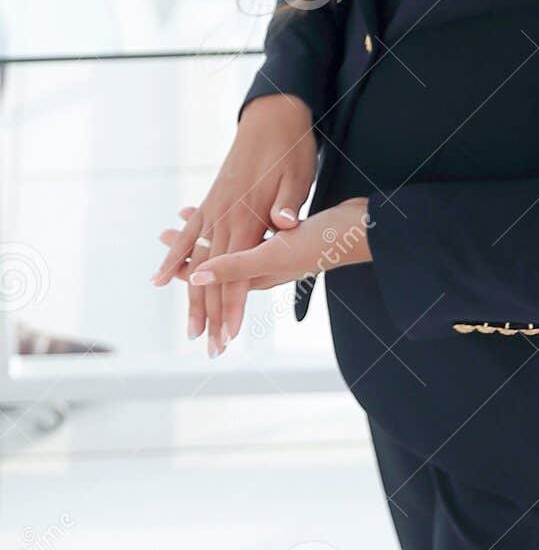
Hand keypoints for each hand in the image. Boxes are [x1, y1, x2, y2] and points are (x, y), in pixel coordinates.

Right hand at [149, 95, 318, 356]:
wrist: (273, 116)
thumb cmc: (291, 148)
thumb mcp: (299, 177)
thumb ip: (287, 205)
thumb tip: (282, 225)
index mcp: (248, 215)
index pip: (239, 273)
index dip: (233, 307)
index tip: (228, 336)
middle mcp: (225, 215)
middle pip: (214, 276)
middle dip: (211, 315)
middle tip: (207, 349)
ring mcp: (214, 207)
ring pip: (195, 262)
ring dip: (191, 297)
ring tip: (188, 328)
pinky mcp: (211, 199)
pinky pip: (187, 234)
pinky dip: (173, 256)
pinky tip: (160, 276)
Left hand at [188, 197, 371, 323]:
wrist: (362, 225)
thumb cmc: (327, 238)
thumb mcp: (280, 250)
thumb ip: (241, 263)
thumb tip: (201, 275)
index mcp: (256, 269)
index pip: (217, 289)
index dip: (199, 304)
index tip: (189, 328)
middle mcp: (263, 267)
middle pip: (219, 277)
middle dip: (195, 285)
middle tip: (166, 284)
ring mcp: (276, 254)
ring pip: (229, 257)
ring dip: (203, 254)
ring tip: (176, 246)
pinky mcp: (285, 240)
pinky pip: (246, 240)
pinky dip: (227, 235)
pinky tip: (224, 221)